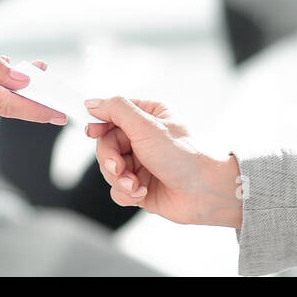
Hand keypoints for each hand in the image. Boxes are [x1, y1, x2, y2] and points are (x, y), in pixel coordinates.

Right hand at [84, 97, 242, 227]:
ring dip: (119, 179)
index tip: (92, 132)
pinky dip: (126, 193)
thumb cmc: (182, 155)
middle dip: (110, 159)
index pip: (112, 115)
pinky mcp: (140, 186)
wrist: (204, 193)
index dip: (99, 124)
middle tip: (119, 168)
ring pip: (109, 169)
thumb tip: (92, 102)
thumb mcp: (146, 126)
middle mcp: (143, 138)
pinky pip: (117, 189)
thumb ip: (117, 110)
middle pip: (106, 144)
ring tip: (135, 185)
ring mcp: (141, 163)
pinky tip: (142, 193)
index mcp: (147, 116)